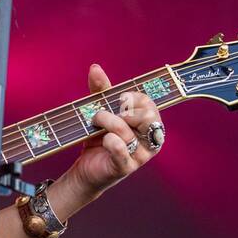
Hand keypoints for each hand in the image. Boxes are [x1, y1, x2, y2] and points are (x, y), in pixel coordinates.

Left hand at [63, 62, 163, 198]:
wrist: (86, 169)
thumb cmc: (99, 139)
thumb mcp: (101, 111)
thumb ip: (101, 91)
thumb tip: (95, 68)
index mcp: (150, 125)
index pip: (149, 104)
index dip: (132, 98)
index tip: (116, 100)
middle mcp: (151, 140)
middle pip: (146, 117)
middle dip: (121, 110)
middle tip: (101, 114)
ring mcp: (140, 156)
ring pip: (128, 131)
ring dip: (107, 122)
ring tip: (94, 124)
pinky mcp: (125, 168)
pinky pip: (121, 151)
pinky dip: (111, 141)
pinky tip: (103, 140)